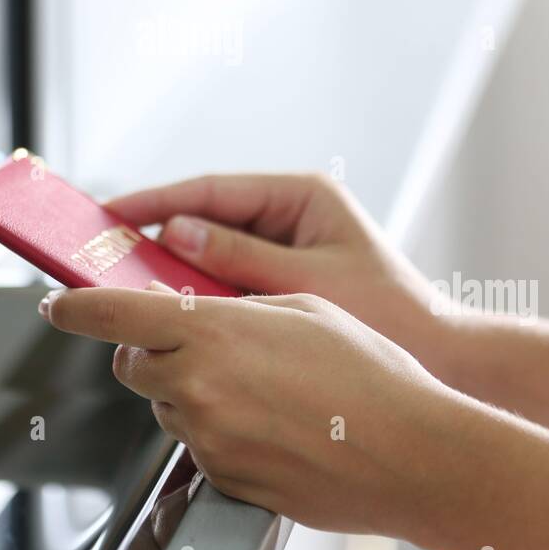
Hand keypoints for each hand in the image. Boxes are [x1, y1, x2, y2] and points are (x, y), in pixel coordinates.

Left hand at [42, 284, 447, 536]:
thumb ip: (228, 308)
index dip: (75, 307)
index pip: (111, 317)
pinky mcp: (223, 481)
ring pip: (167, 405)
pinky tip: (271, 424)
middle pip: (132, 365)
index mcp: (210, 331)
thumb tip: (184, 311)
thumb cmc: (369, 371)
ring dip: (189, 390)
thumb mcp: (299, 307)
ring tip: (260, 388)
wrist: (413, 454)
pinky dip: (218, 430)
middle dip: (149, 349)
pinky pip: (199, 446)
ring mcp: (208, 440)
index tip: (56, 303)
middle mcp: (197, 387)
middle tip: (195, 341)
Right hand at [108, 173, 444, 366]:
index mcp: (302, 196)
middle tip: (106, 253)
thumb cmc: (391, 314)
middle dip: (158, 237)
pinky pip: (231, 282)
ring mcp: (288, 247)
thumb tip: (177, 234)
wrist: (442, 358)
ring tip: (129, 286)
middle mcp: (292, 215)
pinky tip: (176, 315)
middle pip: (206, 218)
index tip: (112, 213)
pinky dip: (204, 296)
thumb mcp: (307, 281)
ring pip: (214, 253)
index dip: (155, 201)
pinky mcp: (286, 281)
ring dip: (178, 270)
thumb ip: (239, 257)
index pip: (211, 190)